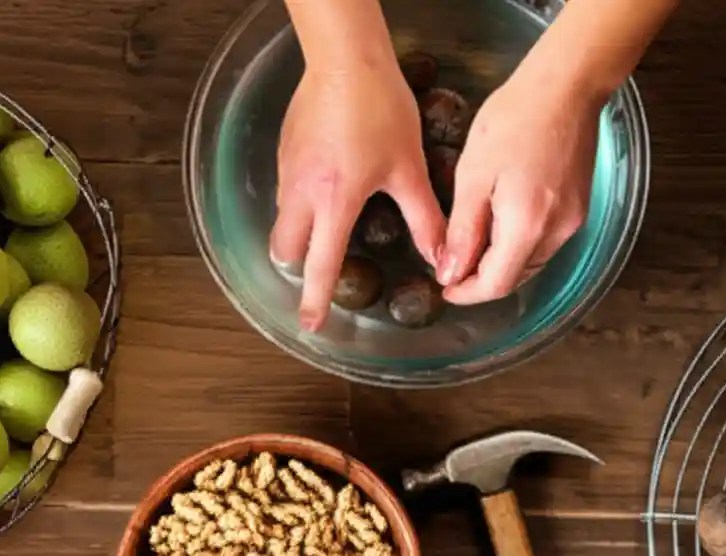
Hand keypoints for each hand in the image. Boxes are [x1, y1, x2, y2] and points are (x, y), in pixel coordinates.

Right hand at [270, 63, 444, 331]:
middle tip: (322, 265)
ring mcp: (288, 172)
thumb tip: (442, 257)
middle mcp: (302, 192)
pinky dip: (301, 201)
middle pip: (286, 250)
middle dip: (300, 265)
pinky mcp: (284, 153)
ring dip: (301, 232)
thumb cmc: (381, 110)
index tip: (311, 324)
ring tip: (331, 220)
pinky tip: (329, 182)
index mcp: (335, 201)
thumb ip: (425, 218)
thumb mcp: (409, 168)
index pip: (321, 264)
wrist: (346, 60)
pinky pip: (287, 192)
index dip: (316, 298)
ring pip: (284, 220)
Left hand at [436, 67, 601, 304]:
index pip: (496, 284)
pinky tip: (501, 227)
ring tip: (472, 247)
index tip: (444, 287)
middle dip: (482, 280)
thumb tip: (450, 272)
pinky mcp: (580, 208)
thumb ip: (463, 231)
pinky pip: (546, 242)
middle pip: (516, 278)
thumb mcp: (472, 176)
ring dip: (501, 264)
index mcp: (526, 227)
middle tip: (452, 266)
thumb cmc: (513, 121)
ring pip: (532, 263)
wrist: (565, 87)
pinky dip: (520, 245)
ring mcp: (573, 222)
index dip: (467, 293)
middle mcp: (556, 233)